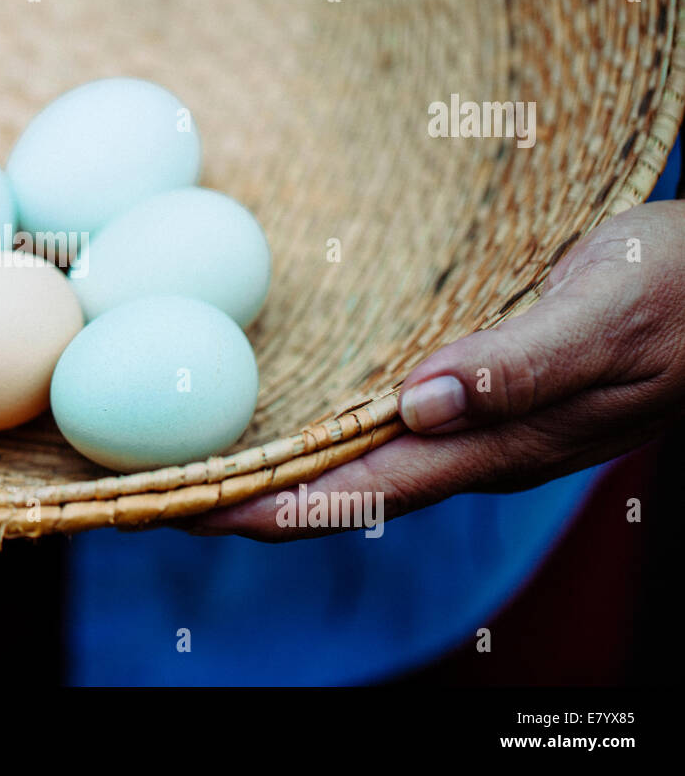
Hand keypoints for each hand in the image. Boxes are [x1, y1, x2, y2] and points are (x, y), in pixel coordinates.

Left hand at [187, 199, 684, 539]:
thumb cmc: (673, 289)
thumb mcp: (604, 313)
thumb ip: (520, 367)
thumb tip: (423, 405)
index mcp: (496, 442)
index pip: (359, 492)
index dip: (270, 506)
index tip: (187, 507)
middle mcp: (477, 449)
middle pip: (344, 492)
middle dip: (254, 499)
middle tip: (162, 490)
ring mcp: (482, 429)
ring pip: (361, 467)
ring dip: (281, 470)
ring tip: (202, 458)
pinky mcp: (486, 399)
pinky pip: (388, 432)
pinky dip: (325, 433)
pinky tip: (292, 414)